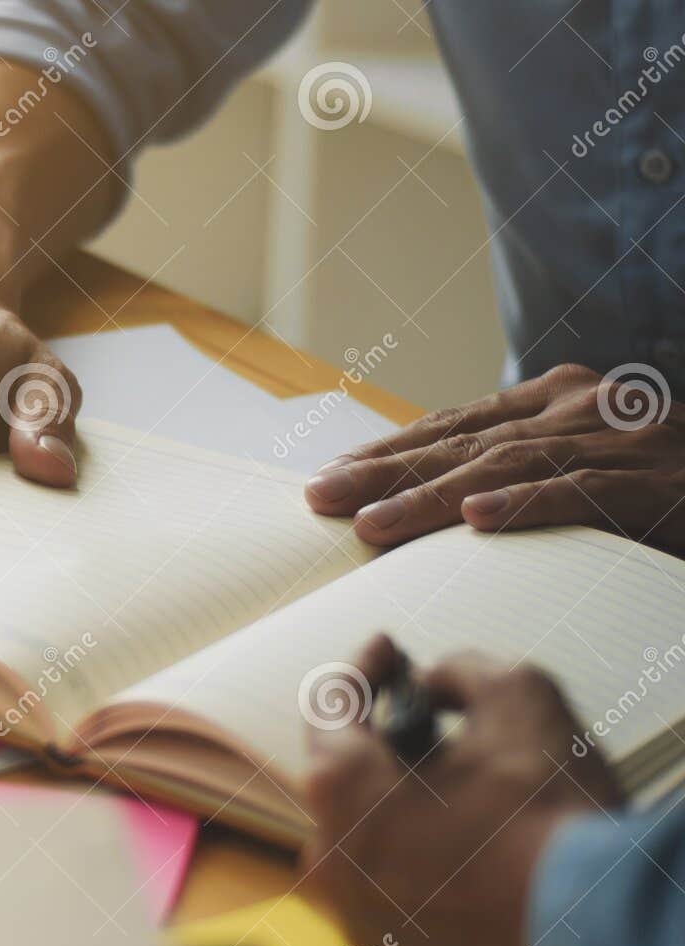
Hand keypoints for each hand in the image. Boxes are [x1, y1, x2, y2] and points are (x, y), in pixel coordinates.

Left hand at [299, 634, 622, 945]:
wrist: (589, 936)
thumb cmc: (551, 820)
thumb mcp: (522, 700)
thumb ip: (466, 671)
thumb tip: (438, 681)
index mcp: (339, 785)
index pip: (332, 703)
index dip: (365, 666)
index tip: (389, 650)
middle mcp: (327, 853)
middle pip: (341, 773)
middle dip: (380, 739)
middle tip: (428, 720)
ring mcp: (351, 911)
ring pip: (361, 834)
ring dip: (396, 804)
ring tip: (452, 790)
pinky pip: (385, 887)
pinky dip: (412, 859)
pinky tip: (462, 847)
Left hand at [303, 363, 684, 552]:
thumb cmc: (664, 485)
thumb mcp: (583, 462)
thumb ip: (518, 467)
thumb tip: (437, 499)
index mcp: (558, 398)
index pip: (453, 425)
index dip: (386, 451)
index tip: (328, 478)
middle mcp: (582, 407)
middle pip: (463, 444)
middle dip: (383, 473)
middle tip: (319, 499)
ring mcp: (621, 441)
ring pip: (507, 469)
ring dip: (431, 497)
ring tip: (371, 523)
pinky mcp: (655, 485)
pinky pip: (580, 494)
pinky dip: (525, 506)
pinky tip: (476, 521)